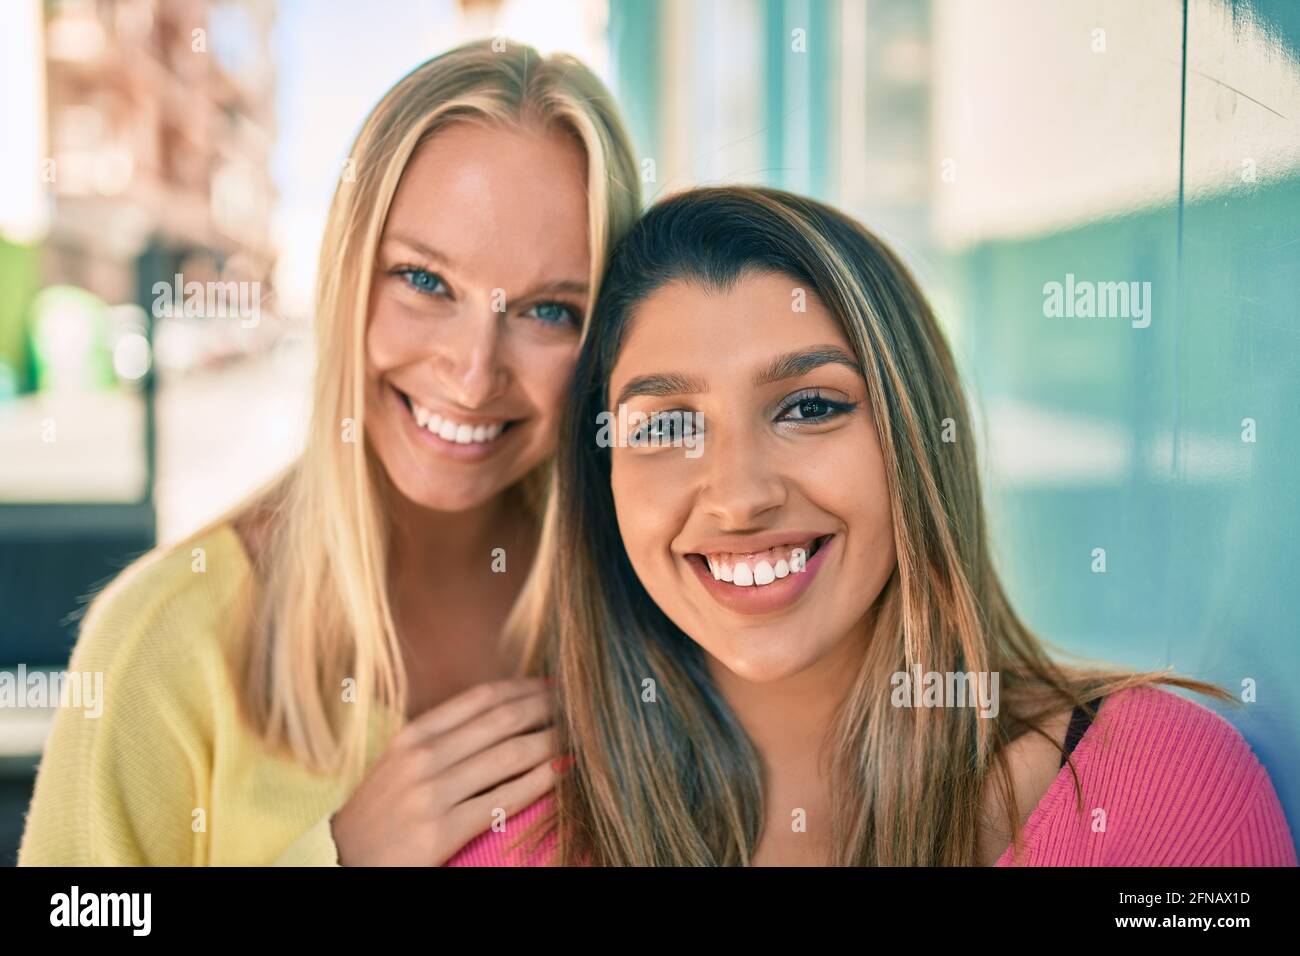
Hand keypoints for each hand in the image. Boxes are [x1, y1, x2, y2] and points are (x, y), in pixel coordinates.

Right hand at [330, 677, 560, 864]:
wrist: (344, 859)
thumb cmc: (382, 811)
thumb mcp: (401, 761)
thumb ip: (443, 737)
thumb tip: (501, 712)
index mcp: (414, 735)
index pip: (480, 698)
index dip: (522, 687)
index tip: (550, 683)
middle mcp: (422, 757)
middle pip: (500, 721)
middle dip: (545, 708)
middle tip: (577, 704)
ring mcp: (432, 793)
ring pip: (508, 757)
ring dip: (550, 742)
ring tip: (578, 735)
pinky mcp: (441, 830)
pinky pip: (504, 799)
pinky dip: (540, 783)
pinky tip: (562, 773)